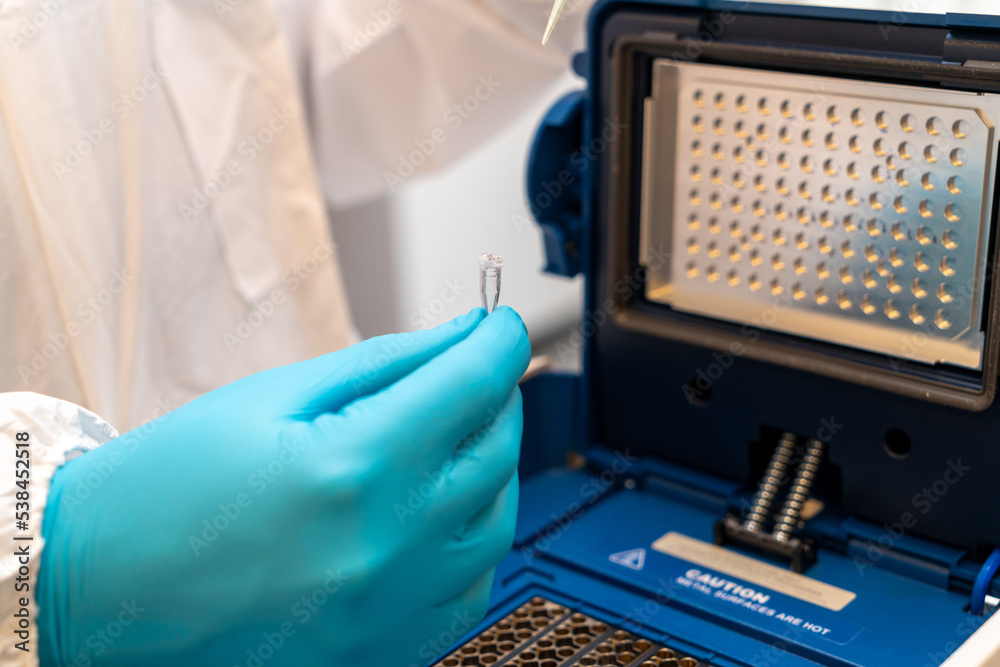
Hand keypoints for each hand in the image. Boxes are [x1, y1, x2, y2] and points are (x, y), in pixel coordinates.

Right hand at [37, 307, 529, 665]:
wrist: (94, 595)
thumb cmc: (162, 493)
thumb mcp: (272, 398)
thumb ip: (385, 364)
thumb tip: (459, 337)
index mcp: (353, 470)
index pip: (473, 383)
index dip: (500, 339)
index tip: (501, 322)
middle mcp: (387, 549)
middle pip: (496, 448)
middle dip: (495, 393)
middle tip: (472, 370)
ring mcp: (392, 612)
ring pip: (498, 519)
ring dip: (492, 464)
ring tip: (453, 435)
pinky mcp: (386, 653)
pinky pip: (472, 587)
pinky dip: (473, 536)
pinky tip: (440, 509)